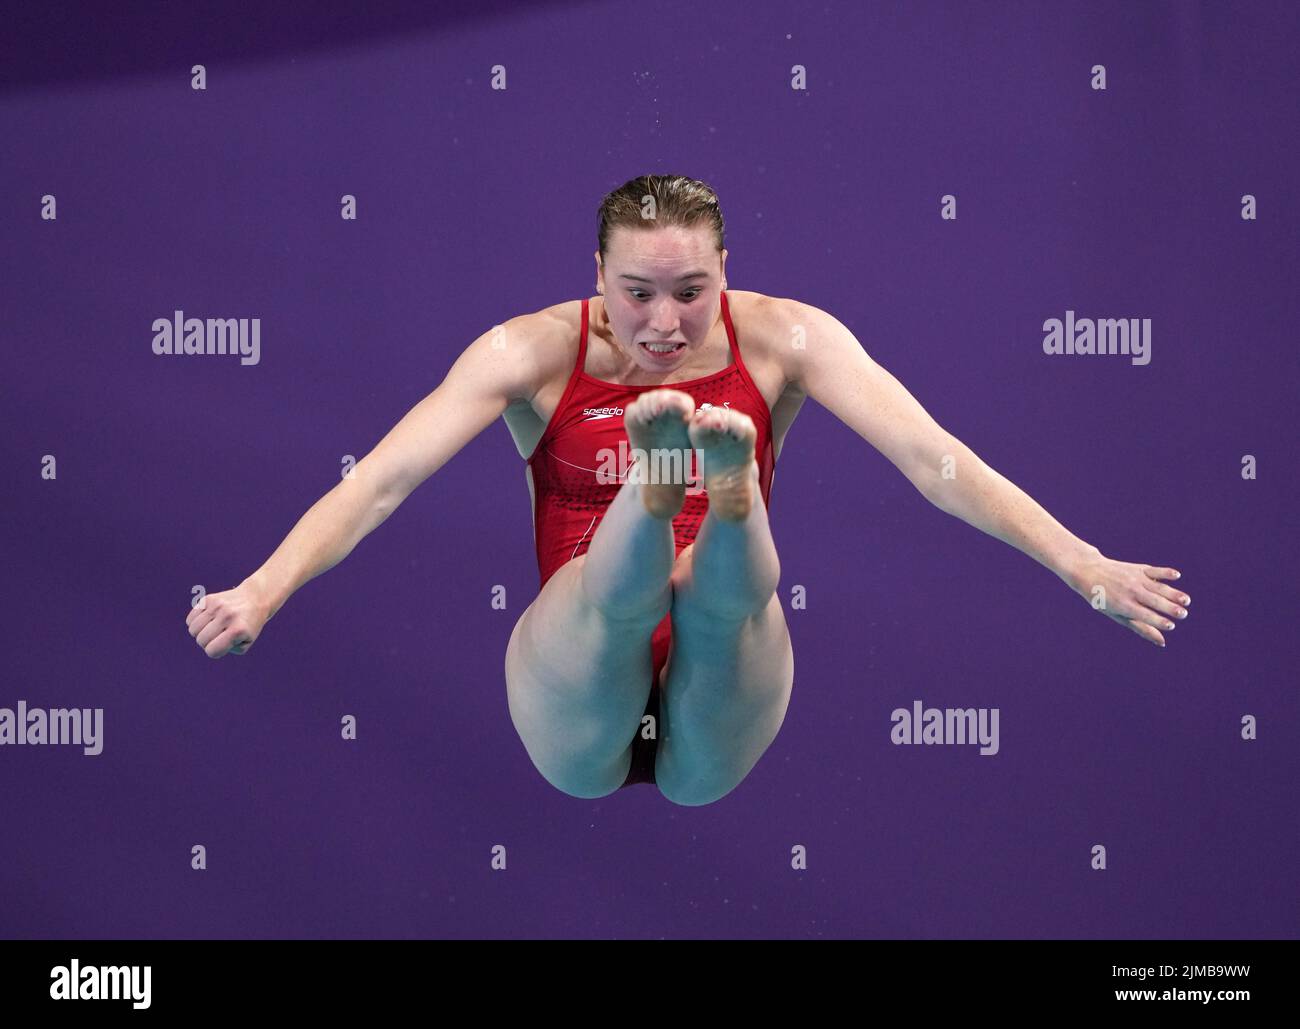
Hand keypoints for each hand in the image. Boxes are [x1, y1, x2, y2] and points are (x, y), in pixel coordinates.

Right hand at [186, 579, 271, 657]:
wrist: (254, 599)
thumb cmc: (248, 626)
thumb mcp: (246, 642)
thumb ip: (227, 649)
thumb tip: (209, 644)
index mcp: (238, 629)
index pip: (212, 651)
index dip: (215, 652)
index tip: (223, 645)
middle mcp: (227, 616)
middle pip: (201, 640)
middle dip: (207, 643)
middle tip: (218, 636)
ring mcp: (217, 606)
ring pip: (193, 630)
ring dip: (200, 633)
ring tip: (212, 629)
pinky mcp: (208, 599)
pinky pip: (190, 619)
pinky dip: (195, 624)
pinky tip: (206, 621)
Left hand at [1064, 552, 1190, 646]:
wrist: (1090, 572)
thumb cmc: (1104, 599)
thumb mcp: (1117, 616)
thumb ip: (1140, 628)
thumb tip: (1162, 642)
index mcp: (1124, 605)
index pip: (1144, 615)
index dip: (1158, 621)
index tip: (1171, 625)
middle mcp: (1131, 592)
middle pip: (1154, 601)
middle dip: (1169, 608)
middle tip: (1184, 614)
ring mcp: (1136, 579)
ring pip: (1158, 587)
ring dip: (1174, 593)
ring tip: (1187, 601)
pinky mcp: (1139, 569)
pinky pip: (1155, 570)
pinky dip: (1165, 572)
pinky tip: (1177, 576)